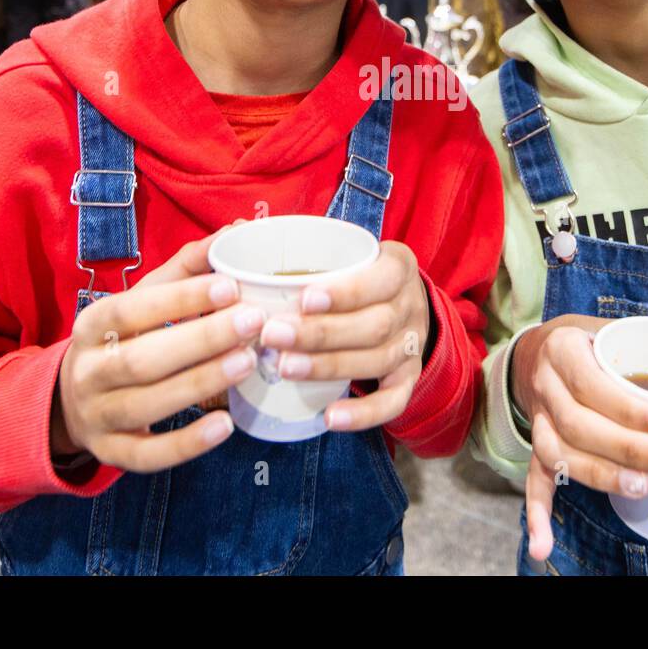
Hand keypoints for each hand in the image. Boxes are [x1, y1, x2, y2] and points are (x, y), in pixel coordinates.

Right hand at [52, 228, 266, 473]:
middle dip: (201, 340)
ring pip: (148, 403)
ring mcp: (98, 415)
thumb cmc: (124, 339)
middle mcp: (89, 371)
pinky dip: (187, 443)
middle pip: (143, 359)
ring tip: (248, 362)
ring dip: (201, 382)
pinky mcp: (112, 452)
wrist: (73, 401)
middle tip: (254, 322)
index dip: (181, 299)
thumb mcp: (142, 301)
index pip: (133, 309)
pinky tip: (225, 425)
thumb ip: (186, 269)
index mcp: (92, 324)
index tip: (230, 286)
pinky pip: (148, 454)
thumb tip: (236, 230)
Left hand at [258, 240, 429, 432]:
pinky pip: (393, 401)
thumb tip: (235, 231)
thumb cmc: (357, 274)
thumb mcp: (347, 251)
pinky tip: (329, 417)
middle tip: (272, 335)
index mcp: (399, 266)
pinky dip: (363, 413)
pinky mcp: (408, 378)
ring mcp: (412, 345)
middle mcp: (411, 306)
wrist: (403, 304)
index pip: (381, 279)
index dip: (345, 292)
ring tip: (284, 368)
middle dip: (321, 333)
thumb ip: (304, 248)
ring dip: (328, 367)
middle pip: (374, 325)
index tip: (303, 298)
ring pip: (377, 360)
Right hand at [510, 315, 647, 563]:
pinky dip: (538, 516)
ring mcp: (538, 420)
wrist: (537, 351)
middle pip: (578, 424)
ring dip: (599, 476)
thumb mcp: (617, 329)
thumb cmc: (590, 344)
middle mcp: (545, 385)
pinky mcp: (536, 448)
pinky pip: (535, 482)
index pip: (593, 383)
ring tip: (642, 490)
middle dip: (628, 448)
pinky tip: (544, 547)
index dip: (631, 410)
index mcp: (564, 349)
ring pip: (558, 453)